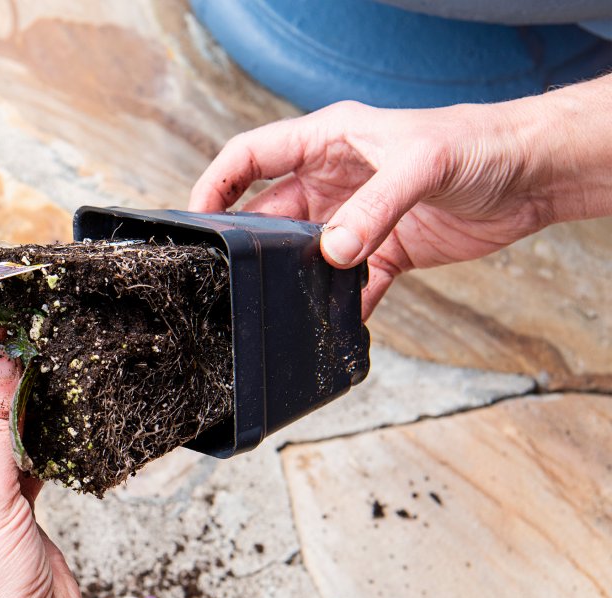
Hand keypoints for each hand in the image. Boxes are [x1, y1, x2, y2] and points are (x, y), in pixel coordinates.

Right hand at [189, 98, 559, 316]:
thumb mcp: (421, 166)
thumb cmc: (480, 144)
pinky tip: (339, 323)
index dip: (216, 183)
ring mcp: (356, 218)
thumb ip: (373, 209)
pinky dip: (342, 306)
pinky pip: (349, 286)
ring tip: (284, 303)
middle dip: (252, 244)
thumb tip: (333, 254)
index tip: (195, 218)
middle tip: (235, 275)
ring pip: (305, 254)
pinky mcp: (385, 252)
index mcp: (329, 140)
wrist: (535, 174)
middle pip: (269, 212)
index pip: (252, 155)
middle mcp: (335, 179)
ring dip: (296, 279)